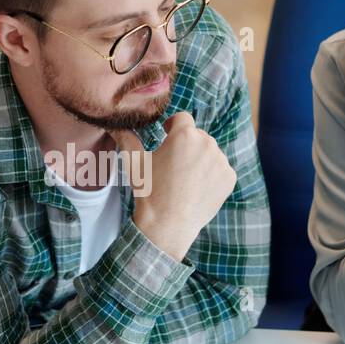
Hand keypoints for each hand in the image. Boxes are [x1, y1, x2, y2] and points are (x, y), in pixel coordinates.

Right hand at [111, 111, 235, 261]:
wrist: (168, 225)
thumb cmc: (150, 192)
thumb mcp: (135, 163)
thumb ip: (126, 138)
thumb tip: (115, 125)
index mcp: (184, 135)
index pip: (182, 118)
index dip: (173, 126)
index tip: (167, 135)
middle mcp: (207, 144)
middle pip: (197, 135)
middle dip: (186, 144)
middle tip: (174, 163)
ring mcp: (221, 161)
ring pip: (209, 152)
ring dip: (199, 159)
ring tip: (185, 178)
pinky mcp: (229, 177)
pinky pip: (220, 168)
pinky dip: (211, 174)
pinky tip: (196, 187)